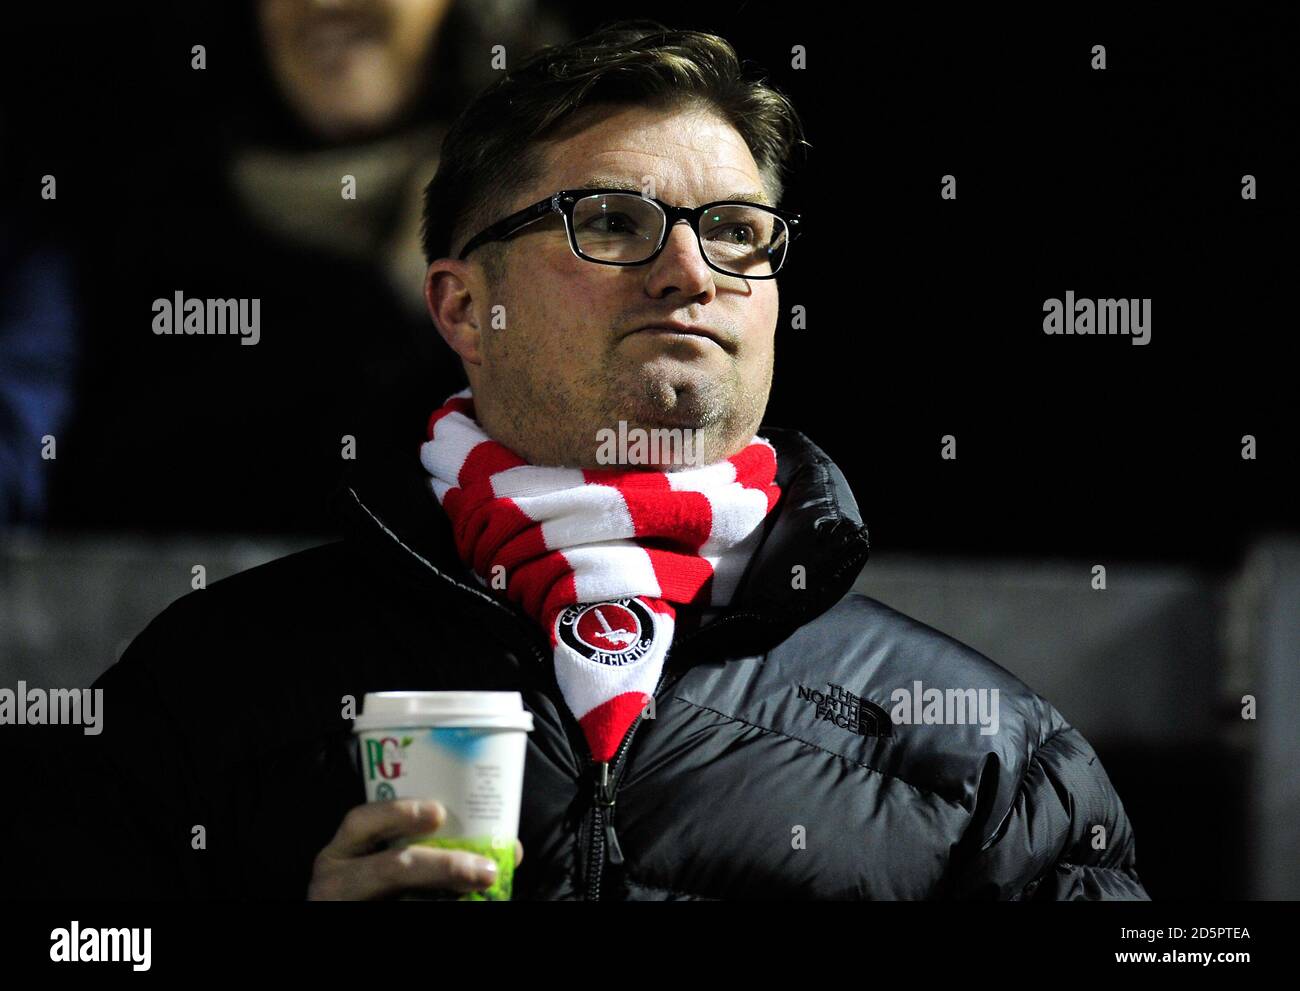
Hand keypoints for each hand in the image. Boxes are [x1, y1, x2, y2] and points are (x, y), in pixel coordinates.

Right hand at [307, 799, 523, 899]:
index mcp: (343, 851)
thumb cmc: (381, 881)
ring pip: (399, 898)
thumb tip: (510, 849)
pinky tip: (461, 903)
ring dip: (445, 891)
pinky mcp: (359, 921)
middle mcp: (338, 880)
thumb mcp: (391, 857)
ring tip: (480, 885)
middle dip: (441, 867)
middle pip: (389, 868)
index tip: (438, 812)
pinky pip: (400, 912)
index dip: (398, 812)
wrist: (365, 903)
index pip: (360, 821)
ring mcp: (346, 905)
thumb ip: (434, 844)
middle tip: (484, 869)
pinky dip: (436, 905)